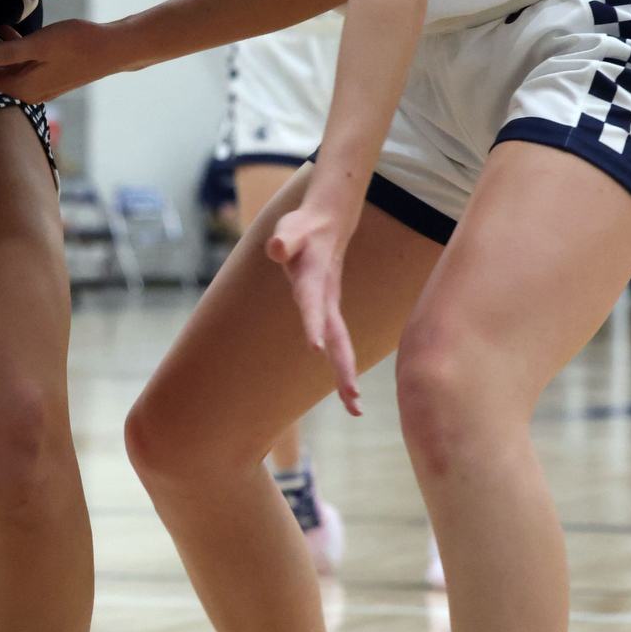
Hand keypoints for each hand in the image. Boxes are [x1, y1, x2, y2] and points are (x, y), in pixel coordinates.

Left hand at [0, 18, 120, 103]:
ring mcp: (42, 89)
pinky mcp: (52, 80)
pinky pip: (27, 69)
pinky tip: (15, 34)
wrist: (110, 50)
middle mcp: (29, 94)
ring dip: (3, 52)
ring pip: (13, 71)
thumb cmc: (75, 44)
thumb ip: (8, 52)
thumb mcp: (38, 44)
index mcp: (22, 88)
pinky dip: (18, 54)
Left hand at [265, 200, 360, 413]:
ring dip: (346, 374)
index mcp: (313, 279)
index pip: (310, 303)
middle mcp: (326, 297)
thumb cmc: (302, 228)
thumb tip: (275, 247)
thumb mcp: (289, 229)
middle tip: (353, 399)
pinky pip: (338, 342)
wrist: (328, 223)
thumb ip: (283, 240)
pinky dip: (342, 367)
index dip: (312, 323)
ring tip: (355, 408)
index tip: (315, 348)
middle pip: (337, 336)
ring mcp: (330, 305)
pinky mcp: (330, 311)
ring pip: (342, 344)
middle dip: (343, 367)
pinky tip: (348, 392)